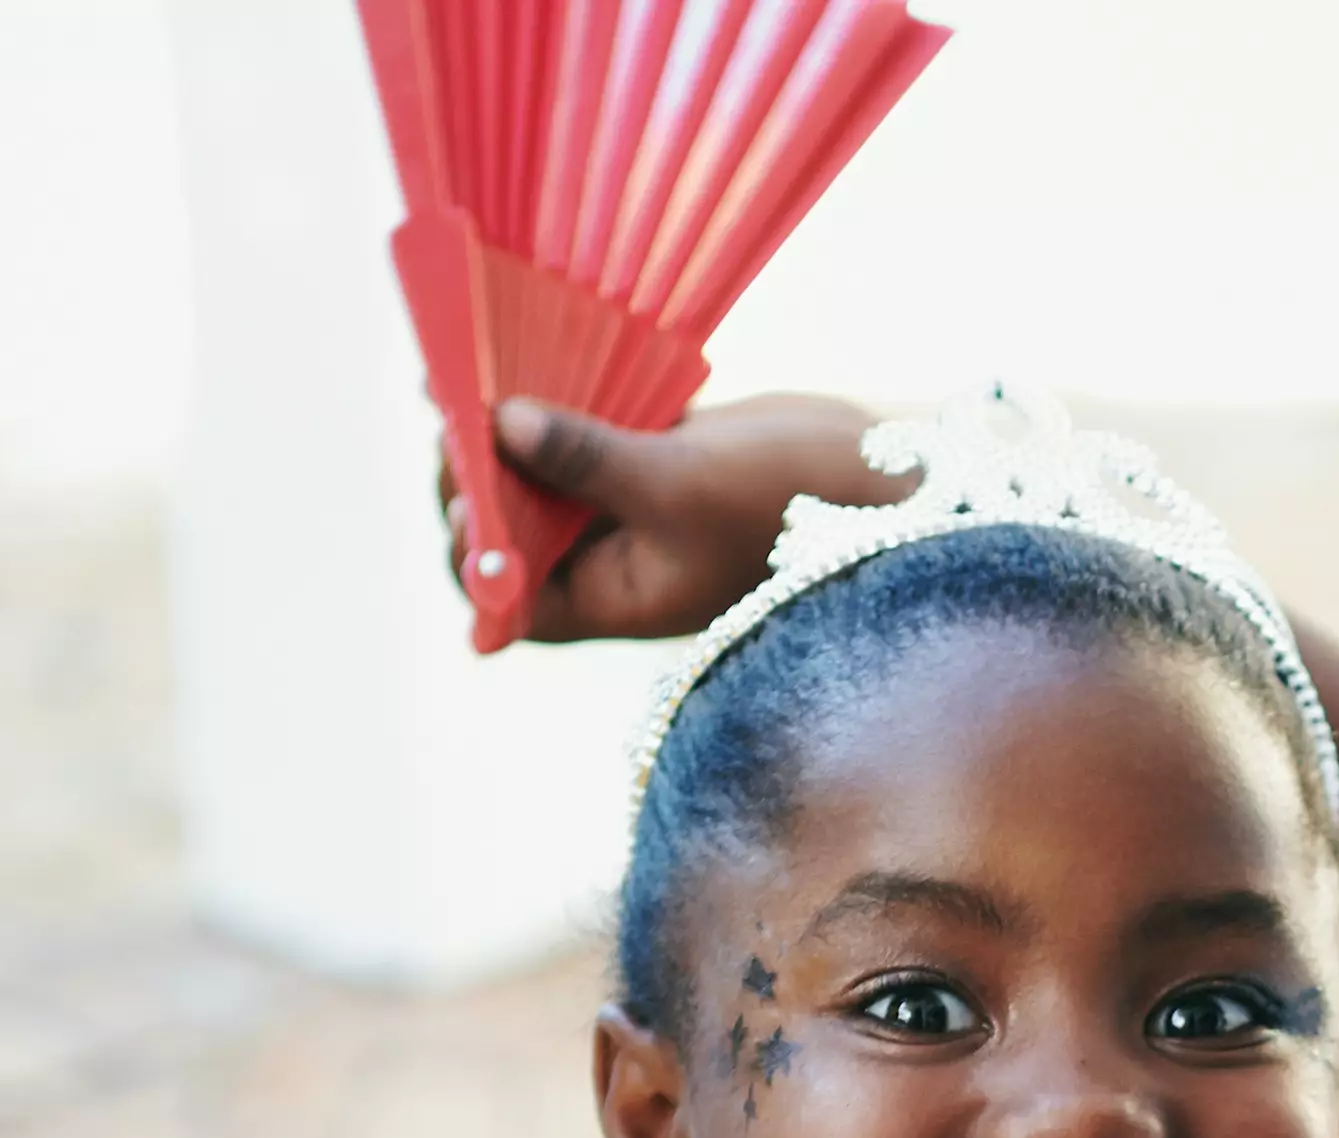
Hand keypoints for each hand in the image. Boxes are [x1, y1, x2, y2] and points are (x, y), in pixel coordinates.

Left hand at [449, 391, 908, 642]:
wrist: (880, 475)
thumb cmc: (789, 508)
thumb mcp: (679, 485)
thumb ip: (585, 457)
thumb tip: (497, 423)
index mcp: (605, 598)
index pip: (502, 586)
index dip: (468, 536)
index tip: (460, 468)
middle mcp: (604, 557)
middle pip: (508, 518)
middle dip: (479, 465)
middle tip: (458, 402)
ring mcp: (625, 500)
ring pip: (538, 462)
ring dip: (508, 417)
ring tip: (472, 361)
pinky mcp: (650, 448)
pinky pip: (582, 418)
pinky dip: (553, 387)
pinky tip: (518, 338)